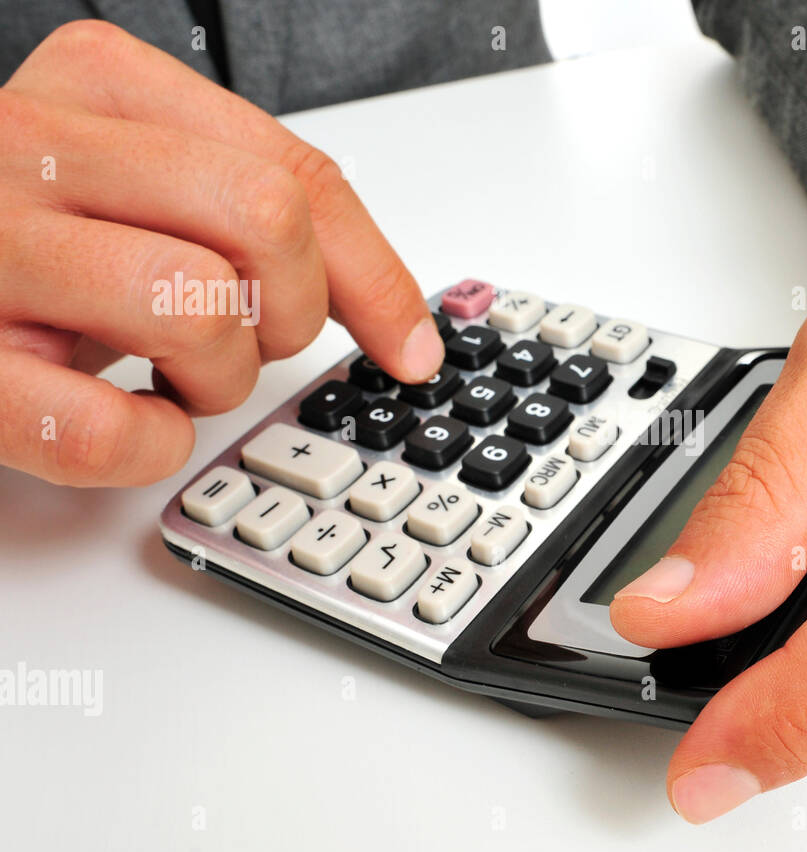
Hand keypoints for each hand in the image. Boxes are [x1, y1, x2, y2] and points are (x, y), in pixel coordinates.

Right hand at [0, 21, 440, 485]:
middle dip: (290, 314)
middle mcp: (31, 144)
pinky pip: (98, 426)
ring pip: (193, 308)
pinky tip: (126, 422)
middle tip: (248, 341)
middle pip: (265, 220)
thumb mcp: (145, 196)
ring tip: (168, 375)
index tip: (407, 346)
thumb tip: (397, 317)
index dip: (375, 278)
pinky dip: (144, 447)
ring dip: (215, 377)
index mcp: (102, 88)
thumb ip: (254, 217)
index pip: (297, 175)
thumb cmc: (35, 240)